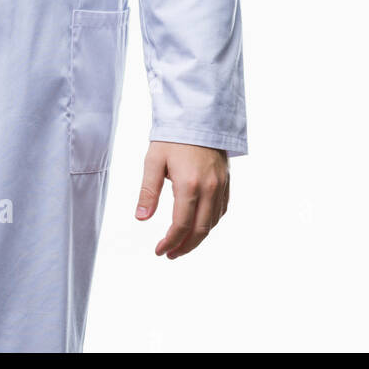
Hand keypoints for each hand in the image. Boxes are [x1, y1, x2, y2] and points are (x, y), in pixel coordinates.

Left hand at [135, 142, 229, 258]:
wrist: (198, 114)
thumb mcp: (154, 161)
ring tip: (182, 244)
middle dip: (185, 247)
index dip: (170, 242)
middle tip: (170, 254)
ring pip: (213, 222)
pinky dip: (211, 222)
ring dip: (198, 238)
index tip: (159, 251)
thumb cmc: (173, 136)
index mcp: (189, 185)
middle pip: (200, 230)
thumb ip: (148, 191)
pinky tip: (200, 225)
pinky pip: (222, 209)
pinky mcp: (227, 180)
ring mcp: (221, 184)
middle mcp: (209, 188)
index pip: (181, 225)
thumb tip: (141, 218)